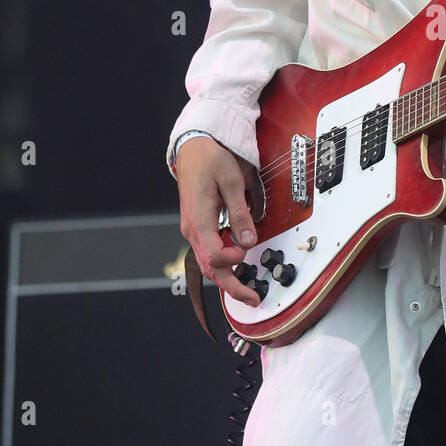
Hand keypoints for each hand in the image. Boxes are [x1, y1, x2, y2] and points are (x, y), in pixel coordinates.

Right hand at [176, 136, 261, 304]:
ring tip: (246, 287)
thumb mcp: (232, 181)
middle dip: (232, 287)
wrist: (193, 146)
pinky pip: (208, 251)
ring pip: (208, 263)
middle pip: (210, 268)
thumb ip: (240, 213)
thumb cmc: (211, 159)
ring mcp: (193, 229)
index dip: (235, 260)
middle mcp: (193, 230)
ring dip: (227, 277)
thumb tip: (248, 240)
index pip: (215, 257)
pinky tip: (236, 264)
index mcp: (200, 220)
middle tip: (252, 299)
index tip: (248, 250)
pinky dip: (221, 263)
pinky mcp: (197, 226)